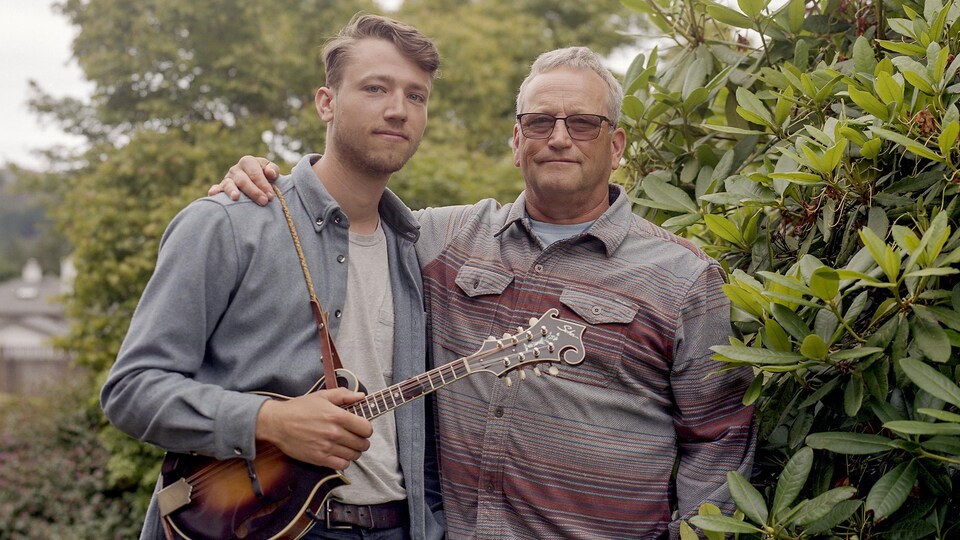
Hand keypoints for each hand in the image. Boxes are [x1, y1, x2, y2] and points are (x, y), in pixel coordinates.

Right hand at [208, 155, 280, 205]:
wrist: (257, 184)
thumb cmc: (266, 177)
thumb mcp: (271, 171)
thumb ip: (273, 170)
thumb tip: (270, 173)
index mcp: (248, 162)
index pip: (255, 173)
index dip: (263, 184)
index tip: (270, 196)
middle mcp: (235, 169)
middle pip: (243, 180)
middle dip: (254, 191)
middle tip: (263, 201)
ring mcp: (227, 179)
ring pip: (228, 184)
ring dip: (232, 190)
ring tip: (236, 198)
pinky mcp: (221, 188)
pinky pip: (216, 189)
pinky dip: (214, 191)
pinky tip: (213, 195)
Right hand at [255, 387, 372, 469]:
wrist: (277, 423)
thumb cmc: (299, 408)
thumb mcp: (322, 396)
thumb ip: (344, 395)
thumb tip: (361, 396)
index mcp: (337, 416)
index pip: (366, 428)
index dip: (366, 429)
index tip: (362, 428)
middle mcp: (334, 433)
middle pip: (362, 443)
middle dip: (362, 441)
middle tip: (357, 438)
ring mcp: (327, 447)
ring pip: (354, 455)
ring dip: (355, 452)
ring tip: (349, 447)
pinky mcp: (319, 459)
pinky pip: (341, 465)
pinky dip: (344, 461)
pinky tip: (339, 454)